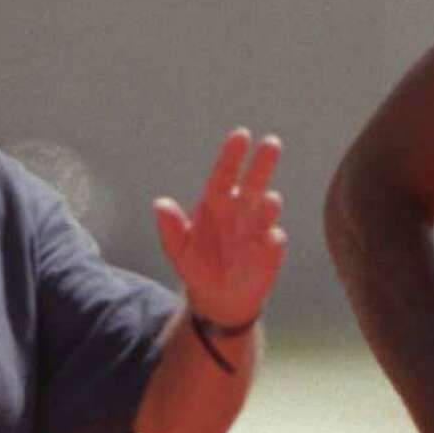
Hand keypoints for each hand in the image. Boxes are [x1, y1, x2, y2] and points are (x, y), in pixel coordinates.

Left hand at [154, 129, 285, 322]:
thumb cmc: (197, 265)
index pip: (225, 173)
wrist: (218, 296)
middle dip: (262, 163)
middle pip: (253, 182)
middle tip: (271, 143)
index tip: (241, 135)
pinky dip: (273, 239)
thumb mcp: (178, 249)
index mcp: (216, 202)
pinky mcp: (270, 250)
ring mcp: (257, 228)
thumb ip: (169, 227)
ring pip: (266, 210)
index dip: (232, 154)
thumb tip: (160, 204)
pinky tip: (271, 239)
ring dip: (268, 205)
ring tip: (269, 200)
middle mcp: (240, 210)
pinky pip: (273, 241)